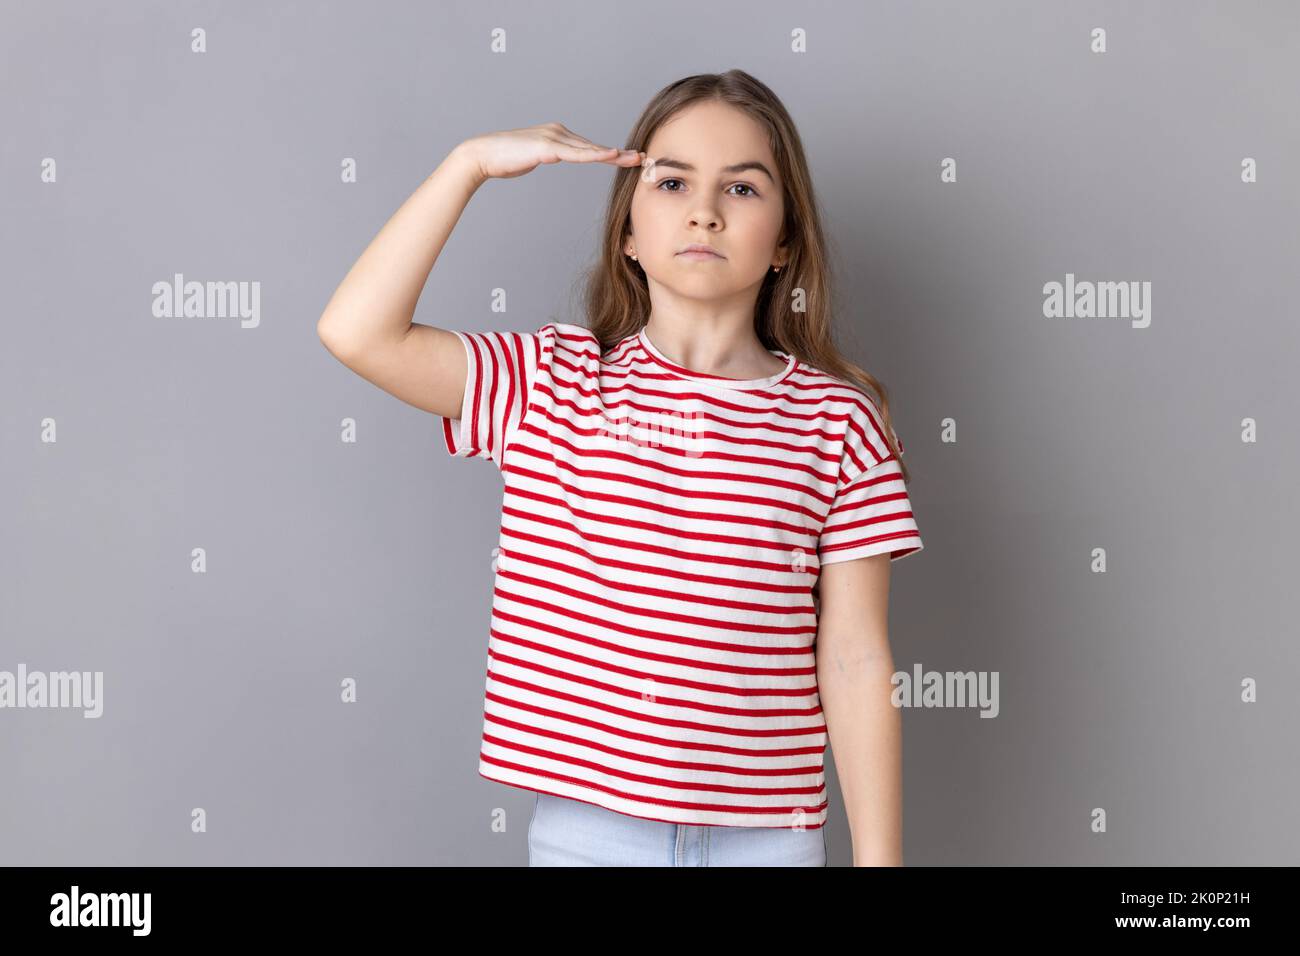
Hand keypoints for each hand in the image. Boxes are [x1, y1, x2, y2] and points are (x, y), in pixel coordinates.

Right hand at [457, 123, 643, 182]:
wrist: (483, 155)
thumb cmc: (505, 158)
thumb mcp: (533, 157)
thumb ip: (548, 154)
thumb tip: (556, 156)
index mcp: (556, 135)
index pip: (588, 147)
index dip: (609, 154)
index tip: (628, 159)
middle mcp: (558, 132)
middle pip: (594, 146)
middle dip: (619, 154)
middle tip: (642, 158)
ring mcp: (553, 137)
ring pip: (590, 149)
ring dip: (614, 155)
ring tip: (634, 159)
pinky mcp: (547, 146)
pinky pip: (577, 153)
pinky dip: (596, 155)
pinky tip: (612, 156)